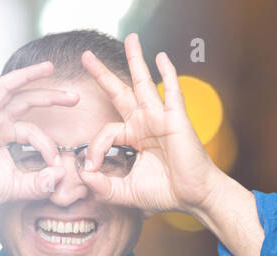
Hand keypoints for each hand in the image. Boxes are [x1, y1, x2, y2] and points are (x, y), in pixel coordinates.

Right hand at [0, 61, 78, 212]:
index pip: (34, 132)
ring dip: (27, 75)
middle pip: (27, 99)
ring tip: (49, 67)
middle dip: (52, 97)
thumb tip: (61, 176)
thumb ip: (39, 184)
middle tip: (76, 97)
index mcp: (6, 133)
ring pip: (6, 88)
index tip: (57, 167)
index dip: (48, 147)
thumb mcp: (16, 186)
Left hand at [78, 34, 225, 215]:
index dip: (94, 148)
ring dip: (135, 60)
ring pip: (143, 83)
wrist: (192, 196)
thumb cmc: (164, 191)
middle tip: (86, 56)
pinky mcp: (175, 118)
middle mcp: (144, 122)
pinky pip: (171, 91)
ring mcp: (160, 117)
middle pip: (119, 91)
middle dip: (102, 73)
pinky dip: (168, 73)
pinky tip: (161, 57)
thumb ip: (102, 187)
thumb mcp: (124, 191)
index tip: (92, 168)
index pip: (105, 131)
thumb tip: (83, 175)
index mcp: (133, 135)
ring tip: (130, 39)